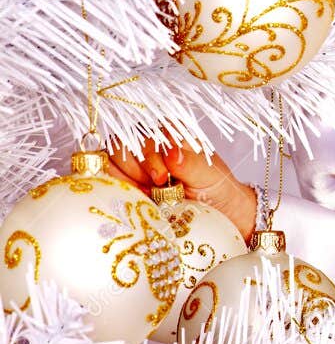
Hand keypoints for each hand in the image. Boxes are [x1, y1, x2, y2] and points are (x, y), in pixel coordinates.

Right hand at [106, 138, 258, 243]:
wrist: (217, 211)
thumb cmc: (215, 188)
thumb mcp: (209, 176)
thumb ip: (191, 164)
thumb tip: (171, 152)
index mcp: (170, 132)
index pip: (146, 132)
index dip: (149, 155)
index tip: (162, 177)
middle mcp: (149, 142)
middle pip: (122, 144)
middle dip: (136, 169)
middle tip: (157, 186)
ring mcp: (134, 163)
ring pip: (110, 161)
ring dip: (126, 181)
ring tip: (149, 194)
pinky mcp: (125, 181)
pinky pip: (106, 179)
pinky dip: (115, 190)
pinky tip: (136, 198)